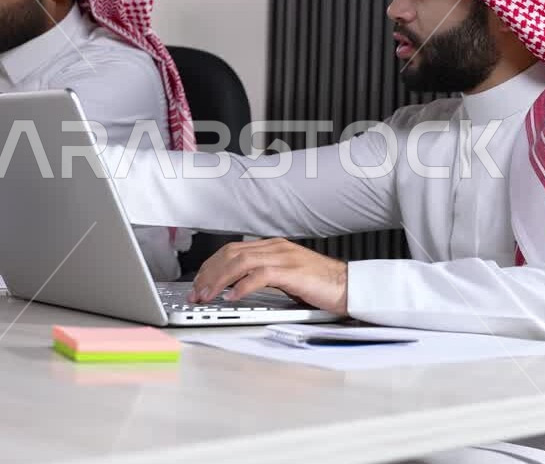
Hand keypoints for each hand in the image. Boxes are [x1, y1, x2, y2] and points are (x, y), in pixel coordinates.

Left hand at [189, 238, 348, 314]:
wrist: (349, 286)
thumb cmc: (321, 286)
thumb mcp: (286, 279)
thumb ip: (264, 278)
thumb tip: (236, 289)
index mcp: (273, 248)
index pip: (232, 250)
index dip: (211, 266)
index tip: (198, 282)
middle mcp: (276, 248)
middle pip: (231, 253)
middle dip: (209, 273)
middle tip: (196, 292)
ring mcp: (284, 258)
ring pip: (240, 261)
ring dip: (219, 280)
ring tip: (207, 296)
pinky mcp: (292, 272)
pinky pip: (260, 275)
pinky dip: (242, 286)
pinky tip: (232, 297)